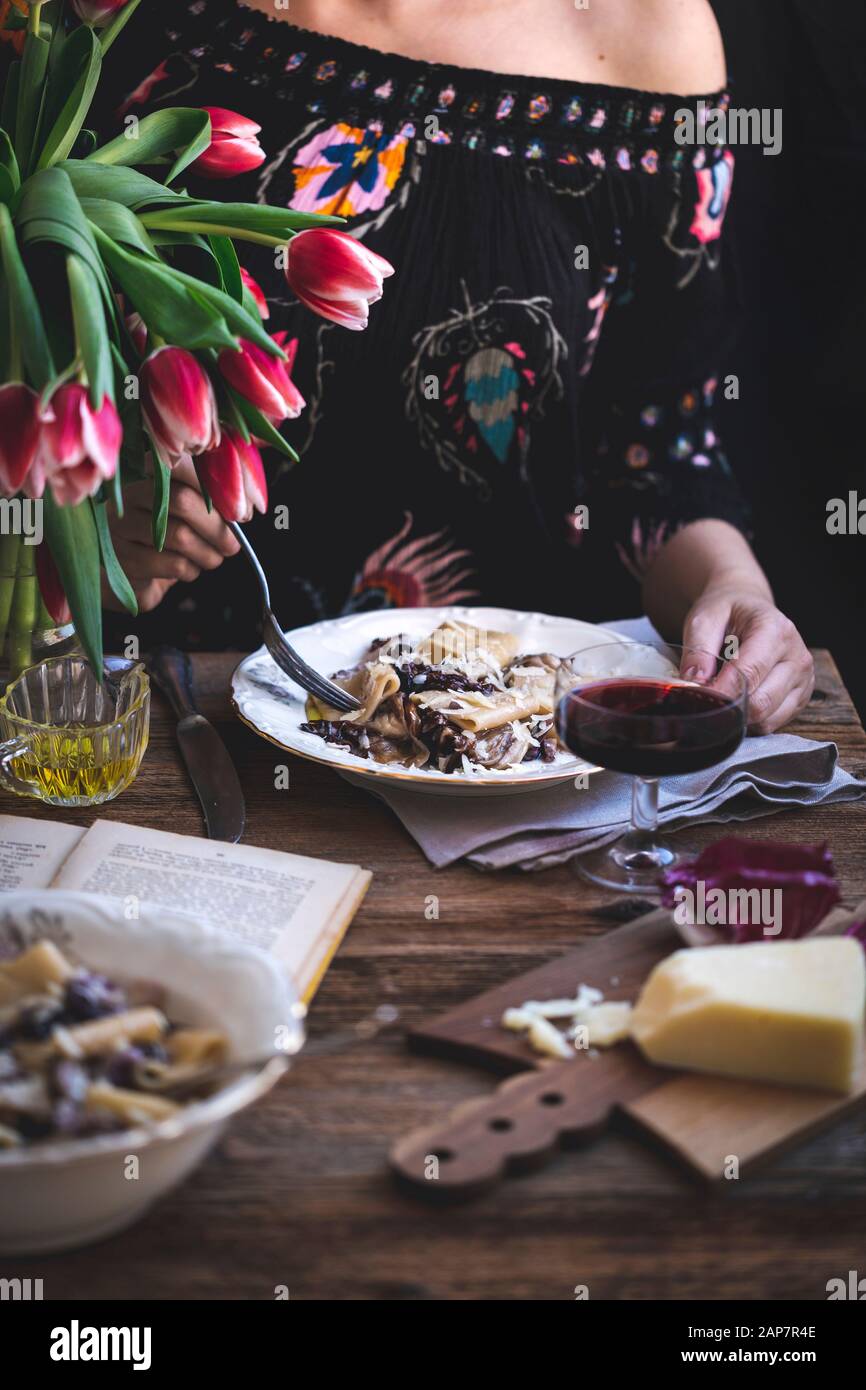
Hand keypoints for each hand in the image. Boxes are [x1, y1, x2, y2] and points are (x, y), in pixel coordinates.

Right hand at [102, 458, 239, 613]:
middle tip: (232, 545)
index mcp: (143, 469)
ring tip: (213, 558)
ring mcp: (119, 526)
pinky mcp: (122, 559)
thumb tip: (247, 507)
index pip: (182, 465)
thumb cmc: (168, 532)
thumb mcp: (187, 507)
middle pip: (184, 502)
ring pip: (180, 536)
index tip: (239, 512)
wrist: (132, 572)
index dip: (215, 487)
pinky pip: (171, 563)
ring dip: (208, 554)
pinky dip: (191, 570)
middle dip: (218, 528)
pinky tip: (189, 568)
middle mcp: (125, 493)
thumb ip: (214, 496)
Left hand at [681, 586, 814, 733]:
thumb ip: (698, 651)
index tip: (696, 698)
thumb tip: (695, 684)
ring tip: (723, 696)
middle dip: (728, 706)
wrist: (750, 607)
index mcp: (776, 631)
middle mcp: (797, 656)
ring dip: (739, 716)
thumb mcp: (704, 619)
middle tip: (705, 699)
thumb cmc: (727, 612)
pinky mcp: (801, 696)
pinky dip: (751, 720)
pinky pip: (773, 722)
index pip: (749, 674)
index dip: (720, 692)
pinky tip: (739, 701)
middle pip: (761, 702)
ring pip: (768, 718)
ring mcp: (803, 678)